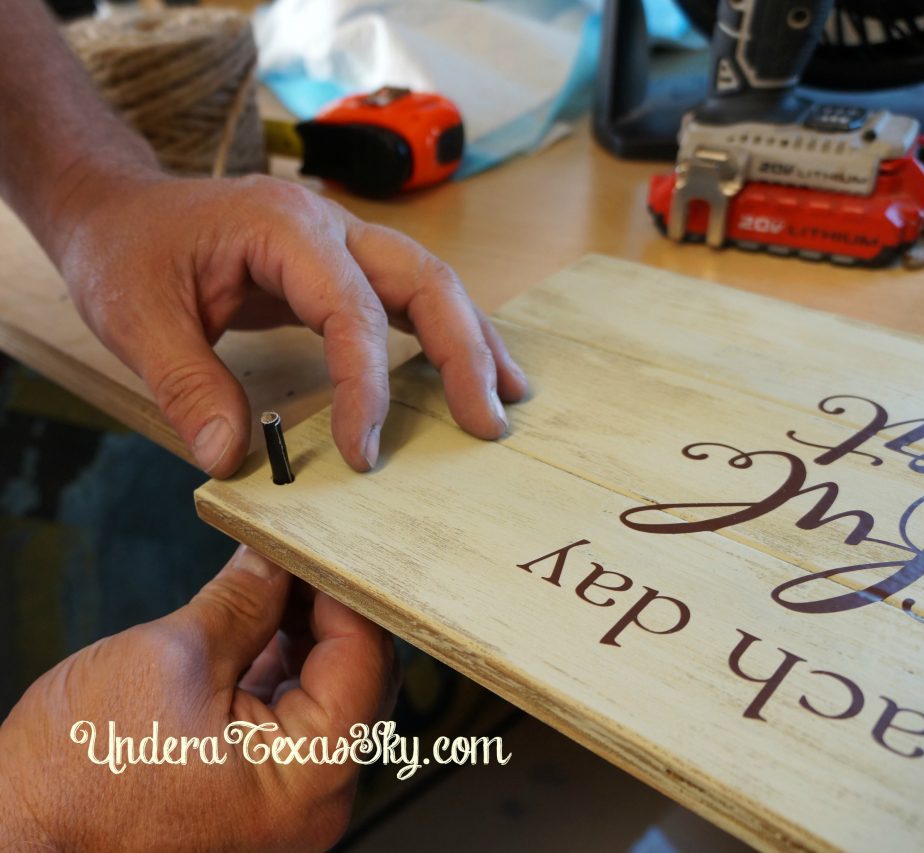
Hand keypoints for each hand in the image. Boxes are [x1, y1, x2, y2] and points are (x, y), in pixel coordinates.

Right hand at [0, 546, 398, 849]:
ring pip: (323, 693)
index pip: (364, 661)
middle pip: (353, 678)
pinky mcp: (255, 790)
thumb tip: (276, 559)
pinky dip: (279, 665)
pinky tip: (259, 623)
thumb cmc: (77, 781)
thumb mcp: (171, 659)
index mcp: (309, 777)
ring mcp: (284, 800)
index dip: (346, 593)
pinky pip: (290, 717)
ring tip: (271, 581)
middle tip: (294, 556)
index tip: (322, 548)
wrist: (15, 841)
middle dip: (325, 609)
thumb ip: (243, 600)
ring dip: (303, 632)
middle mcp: (312, 800)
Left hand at [52, 170, 526, 476]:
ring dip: (473, 340)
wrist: (119, 206)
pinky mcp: (342, 265)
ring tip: (506, 396)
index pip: (352, 311)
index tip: (364, 454)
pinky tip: (467, 371)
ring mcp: (343, 241)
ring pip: (431, 283)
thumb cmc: (127, 250)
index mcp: (284, 229)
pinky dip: (446, 335)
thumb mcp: (137, 317)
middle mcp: (330, 226)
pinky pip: (409, 296)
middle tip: (488, 423)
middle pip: (425, 280)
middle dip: (464, 353)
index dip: (367, 387)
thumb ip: (187, 386)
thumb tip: (232, 459)